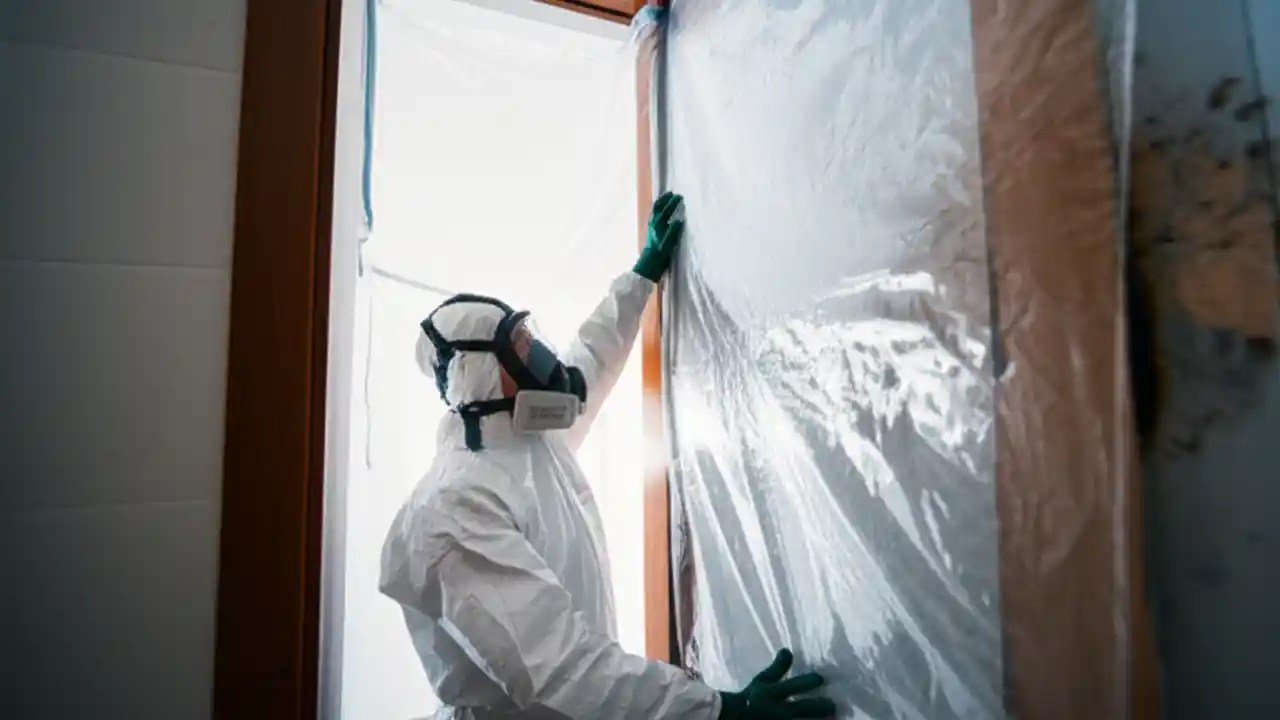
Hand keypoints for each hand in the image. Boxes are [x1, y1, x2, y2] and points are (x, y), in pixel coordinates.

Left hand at [633, 191, 684, 280]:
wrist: (647, 268)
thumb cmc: (658, 257)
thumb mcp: (667, 244)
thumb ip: (673, 231)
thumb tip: (679, 219)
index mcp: (657, 226)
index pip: (664, 210)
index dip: (671, 202)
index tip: (679, 196)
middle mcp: (654, 226)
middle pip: (658, 209)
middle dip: (664, 200)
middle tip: (672, 194)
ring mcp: (652, 230)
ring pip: (656, 214)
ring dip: (661, 206)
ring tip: (667, 201)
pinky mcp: (653, 236)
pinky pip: (656, 220)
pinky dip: (660, 214)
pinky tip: (664, 217)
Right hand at [718, 649, 836, 718]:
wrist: (737, 716)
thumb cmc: (751, 697)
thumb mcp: (763, 680)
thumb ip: (777, 668)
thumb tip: (787, 650)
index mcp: (774, 693)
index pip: (794, 685)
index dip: (810, 681)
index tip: (820, 678)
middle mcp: (779, 710)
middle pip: (806, 708)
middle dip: (822, 706)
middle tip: (833, 704)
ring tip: (831, 718)